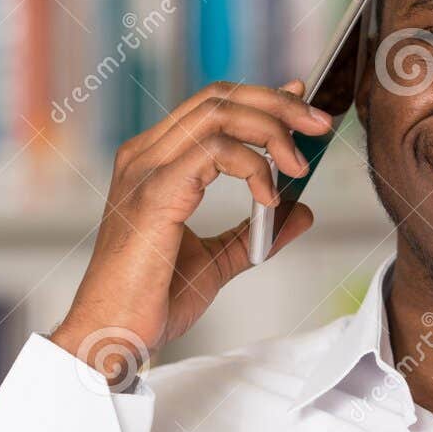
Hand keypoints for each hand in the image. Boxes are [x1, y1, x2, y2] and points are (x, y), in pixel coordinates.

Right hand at [50, 80, 331, 386]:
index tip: (302, 108)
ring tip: (299, 165)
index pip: (210, 106)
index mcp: (152, 163)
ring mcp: (146, 171)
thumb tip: (299, 212)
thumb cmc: (149, 300)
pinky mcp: (155, 194)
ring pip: (218, 114)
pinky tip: (268, 196)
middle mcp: (145, 156)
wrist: (114, 334)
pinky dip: (253, 166)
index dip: (261, 98)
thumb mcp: (215, 261)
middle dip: (278, 104)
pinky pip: (214, 152)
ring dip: (271, 130)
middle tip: (318, 125)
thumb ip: (253, 232)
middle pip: (218, 97)